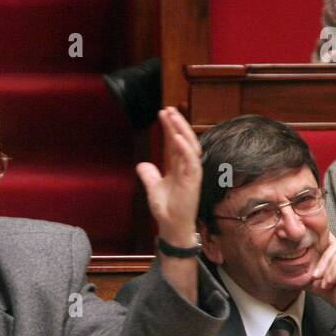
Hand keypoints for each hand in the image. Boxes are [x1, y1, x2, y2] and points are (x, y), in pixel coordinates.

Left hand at [135, 106, 201, 245]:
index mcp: (178, 167)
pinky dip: (185, 148)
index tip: (163, 113)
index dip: (170, 127)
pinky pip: (192, 161)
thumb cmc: (166, 209)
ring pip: (191, 146)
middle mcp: (187, 167)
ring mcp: (191, 172)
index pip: (175, 142)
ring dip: (182, 130)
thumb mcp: (152, 188)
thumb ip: (148, 175)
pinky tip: (178, 137)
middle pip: (184, 140)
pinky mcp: (194, 180)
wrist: (171, 226)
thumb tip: (141, 164)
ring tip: (173, 117)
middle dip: (177, 124)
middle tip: (168, 109)